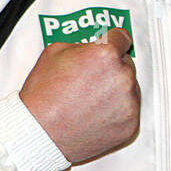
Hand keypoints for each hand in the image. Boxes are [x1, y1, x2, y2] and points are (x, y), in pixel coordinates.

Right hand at [19, 27, 140, 163]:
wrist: (39, 133)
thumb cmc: (43, 97)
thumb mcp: (54, 52)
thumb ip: (82, 45)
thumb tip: (94, 46)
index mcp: (106, 55)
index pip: (123, 38)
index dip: (115, 40)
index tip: (115, 43)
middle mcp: (122, 78)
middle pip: (126, 64)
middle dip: (112, 68)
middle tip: (91, 79)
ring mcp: (129, 103)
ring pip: (130, 88)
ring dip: (116, 90)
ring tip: (89, 99)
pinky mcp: (131, 124)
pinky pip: (129, 111)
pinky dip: (117, 111)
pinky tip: (95, 113)